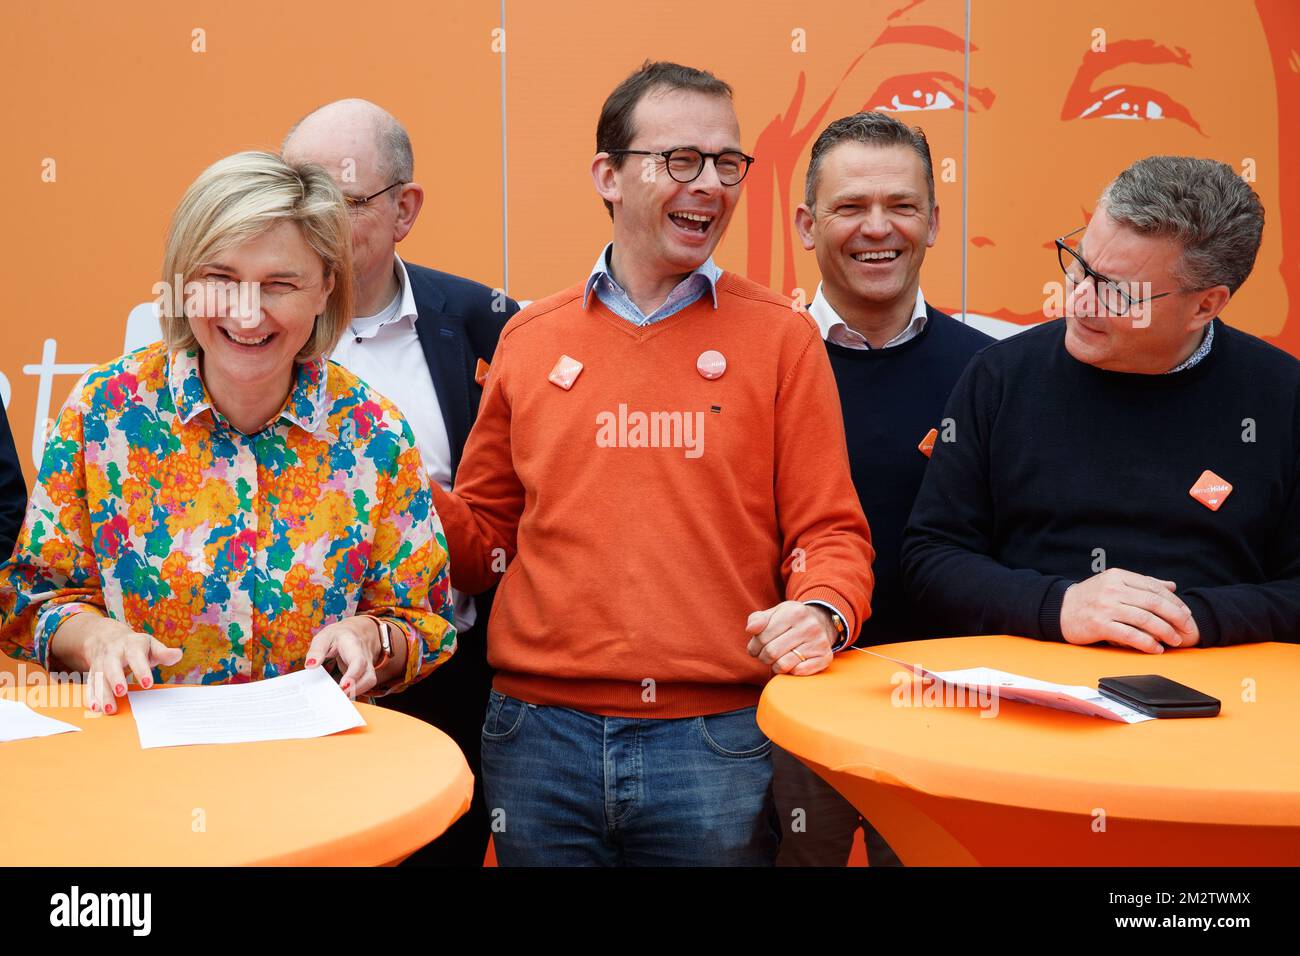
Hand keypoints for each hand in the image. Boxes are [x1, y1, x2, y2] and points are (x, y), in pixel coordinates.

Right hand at [62, 618, 182, 714]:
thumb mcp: (150, 644)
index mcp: (131, 645)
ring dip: (102, 693)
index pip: (136, 655)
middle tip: (121, 692)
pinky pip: (90, 684)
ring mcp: (100, 662)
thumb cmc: (135, 646)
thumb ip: (163, 652)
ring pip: (99, 677)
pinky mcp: (92, 672)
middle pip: (112, 665)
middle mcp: (113, 653)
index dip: (141, 669)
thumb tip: (178, 654)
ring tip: (109, 709)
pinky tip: (95, 707)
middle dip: (115, 678)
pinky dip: (91, 696)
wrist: (106, 637)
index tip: (147, 683)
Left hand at [304, 616, 384, 698]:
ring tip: (338, 698)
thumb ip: (317, 650)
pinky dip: (354, 692)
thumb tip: (310, 665)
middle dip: (355, 689)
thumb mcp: (324, 637)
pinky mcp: (365, 675)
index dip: (353, 674)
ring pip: (369, 682)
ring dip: (355, 692)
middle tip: (339, 696)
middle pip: (368, 676)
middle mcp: (365, 657)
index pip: (358, 661)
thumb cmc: (338, 636)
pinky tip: (341, 696)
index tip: (343, 686)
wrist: (354, 633)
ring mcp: (367, 667)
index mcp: (354, 645)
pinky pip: (364, 686)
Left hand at [745, 601, 835, 675]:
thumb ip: (757, 619)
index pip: (762, 637)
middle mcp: (808, 626)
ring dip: (775, 666)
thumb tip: (750, 629)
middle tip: (765, 655)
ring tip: (777, 659)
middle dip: (763, 657)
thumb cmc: (790, 620)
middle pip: (771, 652)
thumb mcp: (774, 613)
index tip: (756, 648)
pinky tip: (792, 662)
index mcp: (793, 612)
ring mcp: (819, 642)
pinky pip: (799, 672)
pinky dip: (791, 671)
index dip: (754, 646)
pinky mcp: (825, 657)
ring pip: (783, 665)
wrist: (822, 621)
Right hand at [1060, 568, 1199, 653]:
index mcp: (1118, 576)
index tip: (1186, 614)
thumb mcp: (1114, 584)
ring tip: (1174, 640)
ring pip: (1144, 619)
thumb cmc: (1090, 598)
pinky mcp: (1099, 625)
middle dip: (1175, 617)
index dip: (1174, 601)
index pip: (1154, 588)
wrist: (1060, 610)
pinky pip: (1130, 635)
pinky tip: (1156, 648)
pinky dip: (1146, 643)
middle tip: (1187, 629)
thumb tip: (1171, 586)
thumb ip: (1142, 584)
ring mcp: (1105, 607)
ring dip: (1164, 631)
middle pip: (1153, 602)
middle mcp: (1113, 590)